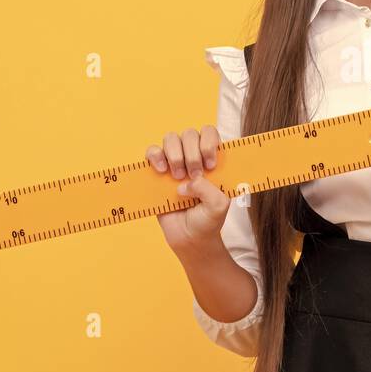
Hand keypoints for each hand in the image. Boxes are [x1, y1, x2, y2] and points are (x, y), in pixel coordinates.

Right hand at [145, 126, 231, 253]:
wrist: (189, 238)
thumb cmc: (207, 219)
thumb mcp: (218, 206)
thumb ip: (209, 190)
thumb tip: (187, 181)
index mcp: (212, 159)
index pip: (210, 133)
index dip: (209, 143)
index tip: (210, 165)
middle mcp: (193, 156)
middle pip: (190, 134)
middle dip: (192, 154)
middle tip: (194, 175)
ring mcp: (174, 162)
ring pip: (171, 138)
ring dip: (175, 155)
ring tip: (178, 177)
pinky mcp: (156, 171)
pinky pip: (151, 151)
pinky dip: (155, 156)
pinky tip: (161, 171)